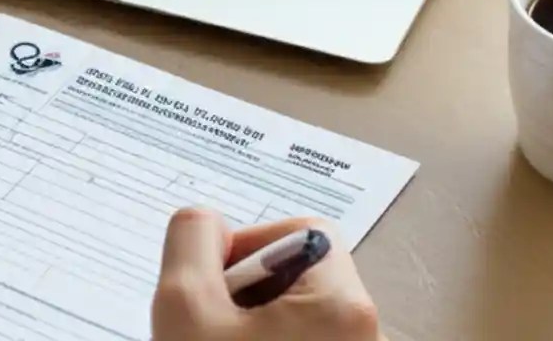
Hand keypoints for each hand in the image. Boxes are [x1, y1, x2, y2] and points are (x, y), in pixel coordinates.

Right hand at [152, 208, 380, 340]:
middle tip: (212, 324)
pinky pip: (310, 340)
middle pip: (304, 275)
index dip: (249, 248)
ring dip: (256, 322)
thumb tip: (208, 223)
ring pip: (303, 316)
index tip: (214, 286)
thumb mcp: (185, 307)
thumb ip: (192, 240)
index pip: (303, 232)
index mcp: (345, 304)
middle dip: (250, 289)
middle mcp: (368, 333)